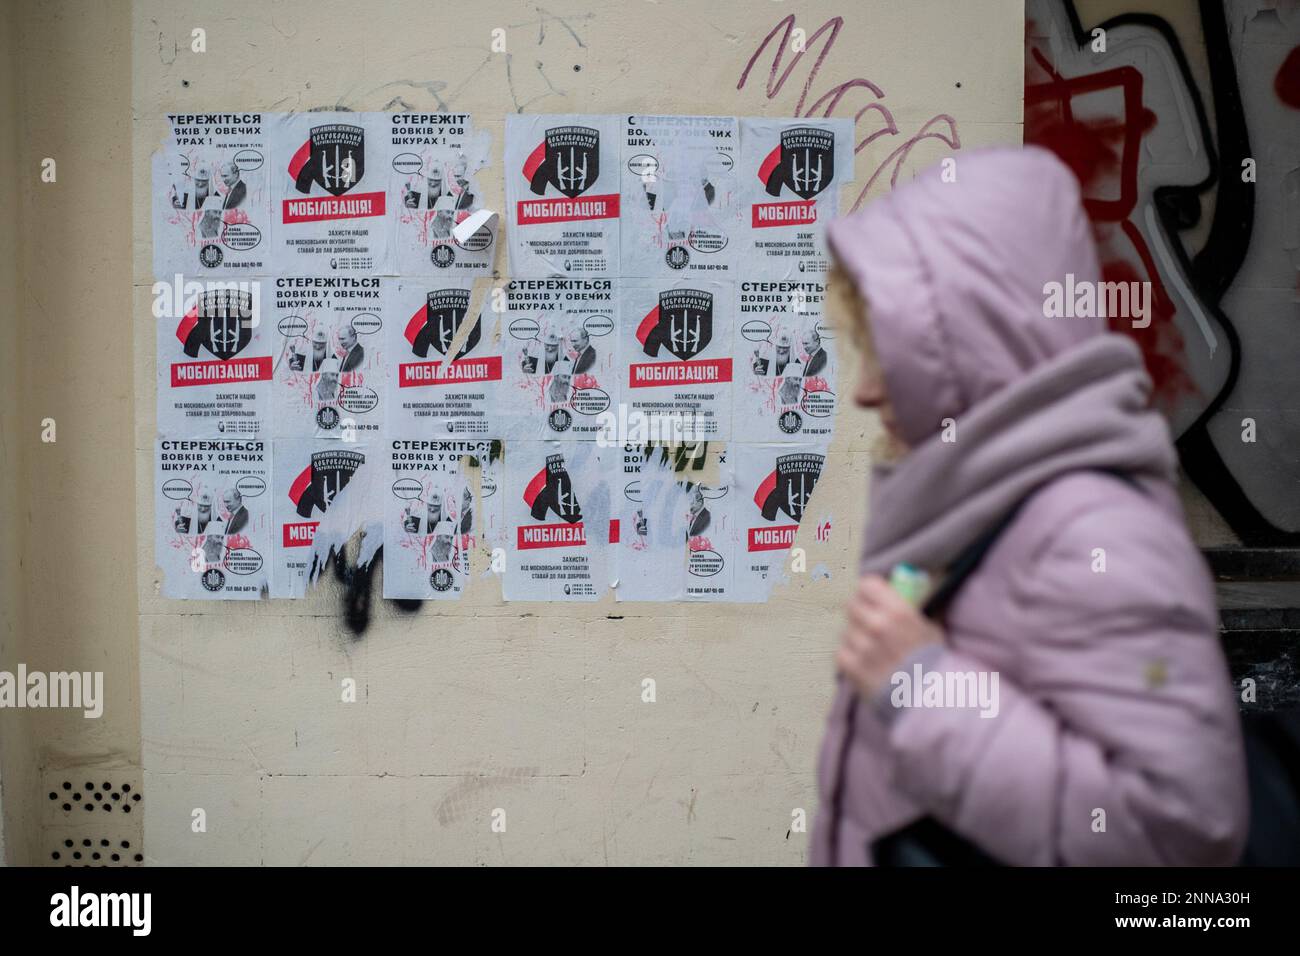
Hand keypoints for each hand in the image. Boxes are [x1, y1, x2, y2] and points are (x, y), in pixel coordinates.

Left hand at [836, 574, 943, 698]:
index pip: (866, 585)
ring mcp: (862, 646)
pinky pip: (841, 652)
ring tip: (871, 650)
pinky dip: (849, 657)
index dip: (868, 593)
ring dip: (856, 638)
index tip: (871, 600)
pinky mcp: (851, 666)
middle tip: (869, 625)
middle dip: (860, 614)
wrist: (927, 700)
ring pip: (846, 630)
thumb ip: (910, 611)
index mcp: (898, 611)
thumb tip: (902, 594)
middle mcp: (877, 624)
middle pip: (852, 606)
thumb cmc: (932, 663)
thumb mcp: (929, 629)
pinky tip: (864, 663)